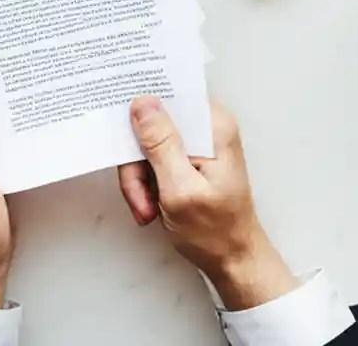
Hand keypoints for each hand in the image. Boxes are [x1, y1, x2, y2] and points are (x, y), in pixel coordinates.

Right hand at [117, 97, 298, 310]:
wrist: (232, 260)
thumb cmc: (215, 232)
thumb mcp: (180, 189)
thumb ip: (161, 145)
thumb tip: (143, 103)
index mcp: (214, 127)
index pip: (169, 97)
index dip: (140, 113)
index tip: (124, 139)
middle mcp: (208, 129)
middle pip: (152, 126)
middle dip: (138, 165)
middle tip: (142, 198)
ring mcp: (197, 145)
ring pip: (147, 148)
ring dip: (140, 181)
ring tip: (148, 208)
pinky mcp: (188, 160)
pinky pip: (154, 162)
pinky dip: (146, 186)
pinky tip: (151, 207)